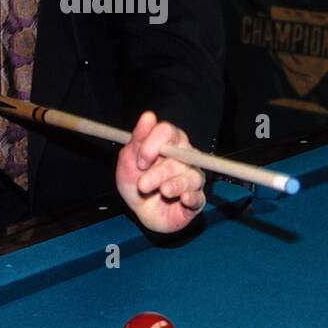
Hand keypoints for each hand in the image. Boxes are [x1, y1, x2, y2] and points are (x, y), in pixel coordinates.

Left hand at [115, 113, 206, 233]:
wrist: (140, 211)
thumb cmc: (136, 181)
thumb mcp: (128, 160)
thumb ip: (138, 139)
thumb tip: (148, 116)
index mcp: (169, 143)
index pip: (168, 131)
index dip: (152, 144)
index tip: (140, 161)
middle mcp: (184, 157)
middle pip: (180, 156)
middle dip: (159, 172)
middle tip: (143, 184)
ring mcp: (192, 178)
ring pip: (191, 176)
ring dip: (174, 185)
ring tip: (162, 192)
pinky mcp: (197, 199)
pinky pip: (199, 196)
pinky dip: (191, 197)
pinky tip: (183, 199)